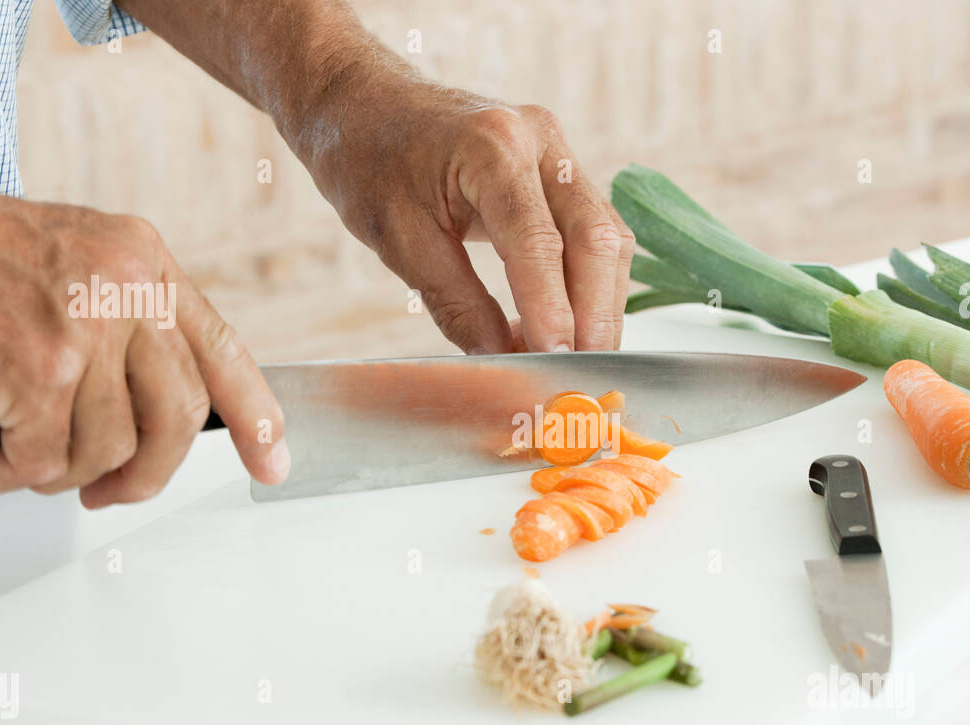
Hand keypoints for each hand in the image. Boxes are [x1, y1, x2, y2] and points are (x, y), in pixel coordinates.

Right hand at [0, 175, 287, 505]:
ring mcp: (87, 327)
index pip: (222, 351)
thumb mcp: (76, 267)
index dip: (254, 416)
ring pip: (108, 447)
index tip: (272, 461)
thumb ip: (127, 327)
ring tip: (14, 449)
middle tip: (110, 493)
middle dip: (146, 474)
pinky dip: (6, 474)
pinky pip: (45, 459)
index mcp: (145, 263)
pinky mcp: (40, 368)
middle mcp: (128, 288)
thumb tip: (153, 415)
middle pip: (177, 417)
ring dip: (57, 469)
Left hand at [298, 81, 635, 353]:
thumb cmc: (369, 161)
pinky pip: (594, 233)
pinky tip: (564, 327)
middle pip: (595, 238)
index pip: (537, 240)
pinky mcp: (562, 171)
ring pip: (607, 239)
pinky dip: (588, 285)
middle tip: (583, 375)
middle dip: (596, 315)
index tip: (556, 360)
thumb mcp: (398, 240)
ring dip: (600, 305)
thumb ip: (457, 303)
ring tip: (575, 361)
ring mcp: (557, 153)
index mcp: (491, 148)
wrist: (363, 103)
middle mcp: (539, 141)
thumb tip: (502, 361)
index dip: (552, 308)